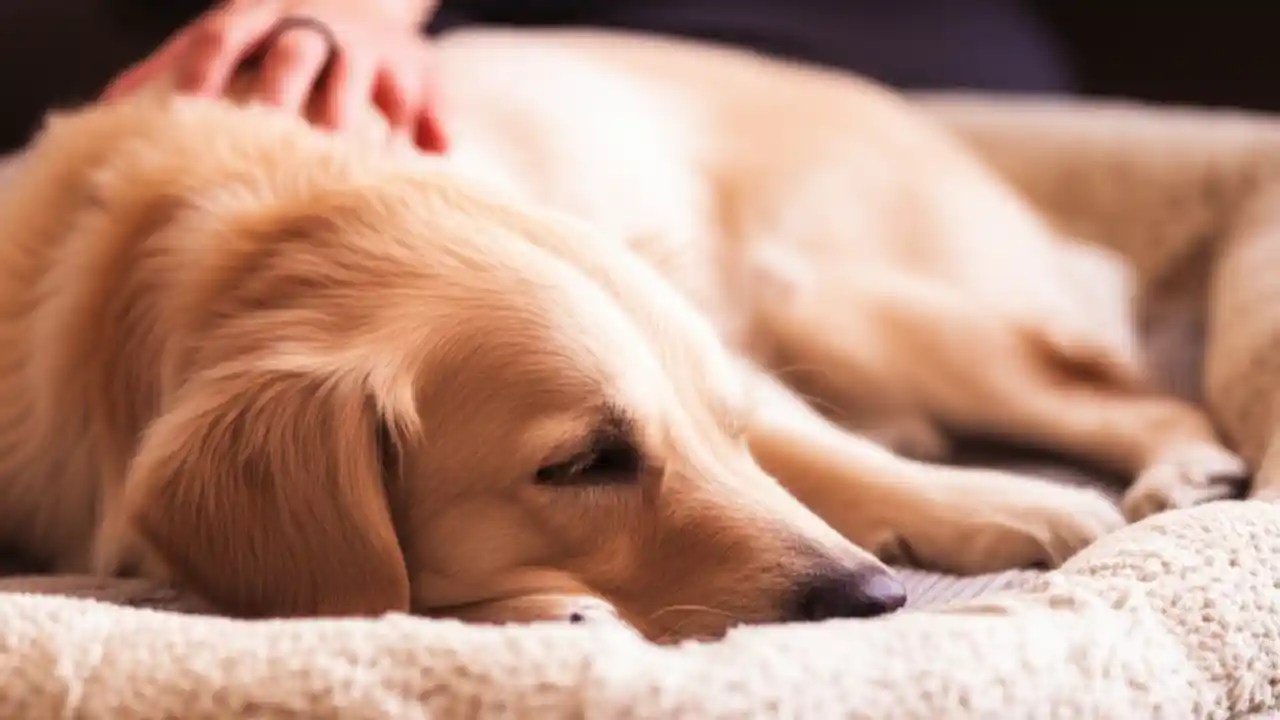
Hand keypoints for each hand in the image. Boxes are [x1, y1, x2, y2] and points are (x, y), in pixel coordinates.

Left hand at [102, 0, 446, 152]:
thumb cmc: (278, 32)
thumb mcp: (230, 33)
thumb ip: (174, 68)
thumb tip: (106, 112)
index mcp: (261, 12)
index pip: (225, 35)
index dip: (205, 71)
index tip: (186, 116)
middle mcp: (317, 24)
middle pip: (296, 54)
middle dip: (283, 97)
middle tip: (271, 144)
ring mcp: (370, 45)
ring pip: (361, 79)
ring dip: (353, 120)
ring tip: (343, 170)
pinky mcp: (418, 66)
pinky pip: (426, 96)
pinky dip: (429, 126)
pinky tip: (424, 161)